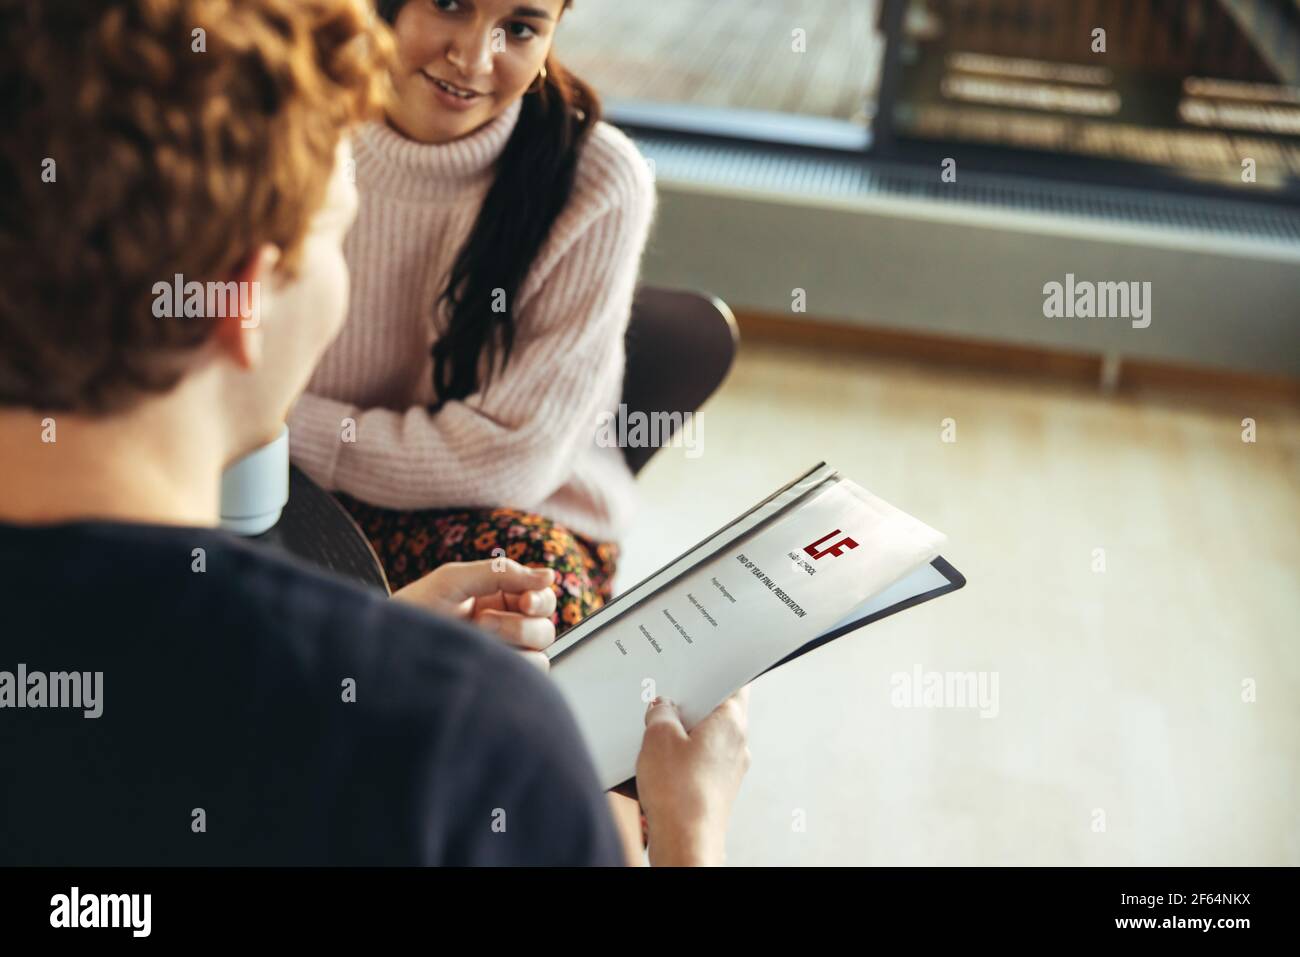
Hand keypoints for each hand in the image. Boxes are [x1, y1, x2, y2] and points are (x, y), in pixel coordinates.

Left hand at [393, 559, 556, 670]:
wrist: (388, 650)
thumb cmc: (413, 610)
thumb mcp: (453, 579)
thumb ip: (502, 572)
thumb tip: (549, 574)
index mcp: (498, 598)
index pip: (540, 596)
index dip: (540, 598)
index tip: (525, 601)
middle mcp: (504, 626)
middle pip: (544, 625)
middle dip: (518, 623)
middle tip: (484, 621)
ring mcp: (501, 655)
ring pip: (541, 650)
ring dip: (512, 642)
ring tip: (476, 638)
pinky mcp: (498, 679)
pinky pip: (530, 675)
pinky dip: (513, 666)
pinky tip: (484, 659)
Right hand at [635, 687, 750, 865]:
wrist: (686, 843)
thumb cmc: (679, 794)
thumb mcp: (658, 737)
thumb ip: (661, 712)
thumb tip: (662, 708)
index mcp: (732, 722)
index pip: (734, 682)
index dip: (712, 672)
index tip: (694, 670)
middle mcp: (738, 744)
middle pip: (716, 711)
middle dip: (688, 708)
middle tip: (664, 710)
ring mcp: (730, 768)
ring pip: (706, 738)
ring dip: (683, 736)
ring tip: (658, 743)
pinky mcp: (717, 789)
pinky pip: (700, 763)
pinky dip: (682, 760)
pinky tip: (661, 768)